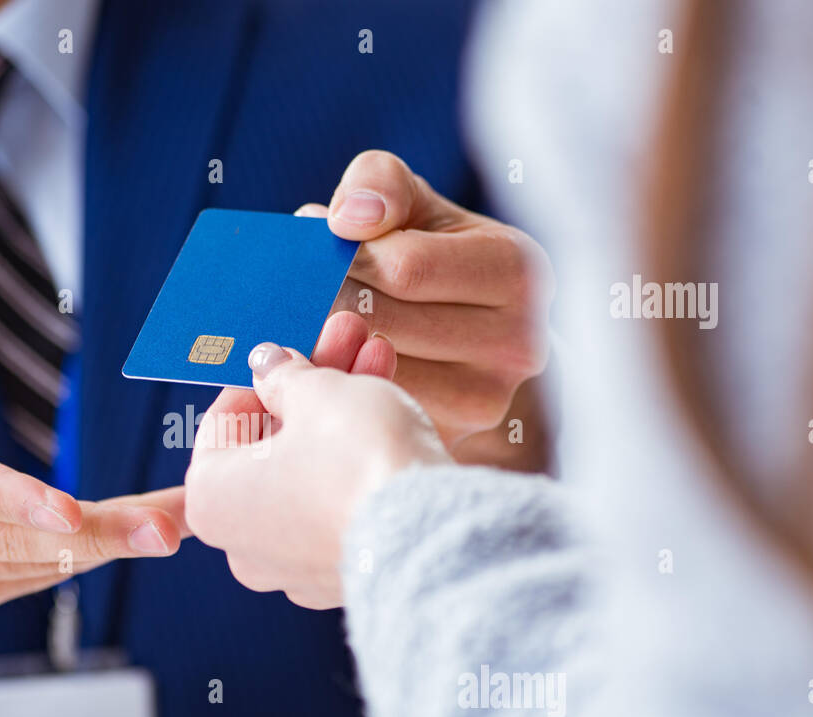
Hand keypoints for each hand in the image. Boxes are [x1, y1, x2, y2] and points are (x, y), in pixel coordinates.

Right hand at [0, 263, 184, 687]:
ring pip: (28, 564)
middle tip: (172, 521)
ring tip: (174, 524)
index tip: (73, 510)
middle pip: (11, 536)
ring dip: (107, 546)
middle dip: (99, 531)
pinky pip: (22, 579)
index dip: (12, 499)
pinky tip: (127, 537)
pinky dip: (74, 559)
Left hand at [185, 342, 447, 609]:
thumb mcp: (316, 394)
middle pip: (274, 445)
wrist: (430, 535)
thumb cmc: (355, 464)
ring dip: (343, 414)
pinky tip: (391, 414)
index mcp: (210, 500)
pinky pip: (341, 506)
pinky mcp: (346, 575)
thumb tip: (269, 367)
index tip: (292, 353)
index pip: (225, 423)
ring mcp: (297, 567)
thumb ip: (285, 377)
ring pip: (312, 472)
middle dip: (313, 387)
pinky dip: (359, 463)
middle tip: (343, 340)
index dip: (263, 378)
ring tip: (376, 356)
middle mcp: (244, 545)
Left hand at [298, 149, 552, 453]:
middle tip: (294, 290)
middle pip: (384, 324)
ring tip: (307, 319)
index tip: (317, 253)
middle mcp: (517, 343)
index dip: (346, 258)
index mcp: (518, 271)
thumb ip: (379, 183)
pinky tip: (320, 360)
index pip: (406, 268)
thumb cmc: (437, 255)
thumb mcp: (416, 203)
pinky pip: (368, 408)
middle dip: (326, 301)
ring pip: (371, 371)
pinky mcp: (450, 437)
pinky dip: (332, 382)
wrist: (474, 335)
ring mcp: (486, 399)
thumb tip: (347, 219)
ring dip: (321, 344)